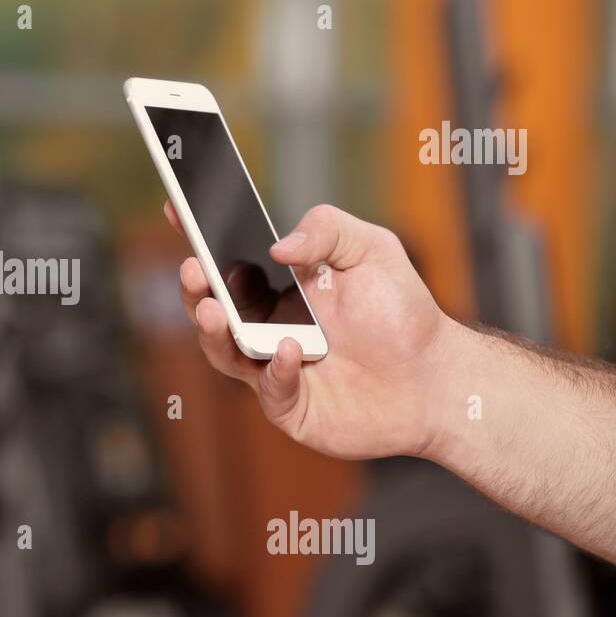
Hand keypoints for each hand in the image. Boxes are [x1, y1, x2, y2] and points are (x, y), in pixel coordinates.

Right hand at [167, 201, 459, 459]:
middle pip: (211, 308)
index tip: (177, 209)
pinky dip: (277, 370)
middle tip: (193, 269)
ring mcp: (272, 370)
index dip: (198, 237)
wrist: (438, 378)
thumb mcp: (371, 249)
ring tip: (215, 312)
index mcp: (274, 291)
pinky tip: (292, 350)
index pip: (226, 263)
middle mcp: (264, 330)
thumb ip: (327, 229)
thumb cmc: (402, 314)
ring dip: (215, 332)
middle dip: (195, 289)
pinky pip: (271, 390)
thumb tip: (278, 248)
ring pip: (225, 353)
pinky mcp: (290, 407)